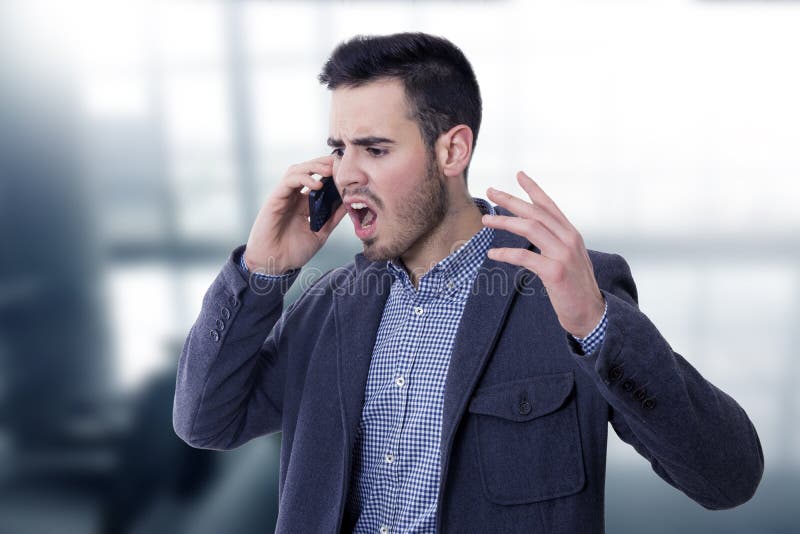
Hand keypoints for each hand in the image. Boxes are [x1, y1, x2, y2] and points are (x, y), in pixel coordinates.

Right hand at [244, 156, 346, 274]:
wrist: (275, 264)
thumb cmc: (293, 251)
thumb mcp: (321, 233)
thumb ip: (333, 218)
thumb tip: (350, 203)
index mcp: (304, 203)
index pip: (318, 179)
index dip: (331, 172)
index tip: (347, 170)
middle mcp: (294, 196)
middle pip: (308, 170)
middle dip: (324, 163)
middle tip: (340, 162)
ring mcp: (284, 196)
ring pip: (297, 170)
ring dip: (314, 166)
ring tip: (330, 170)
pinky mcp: (275, 198)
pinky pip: (288, 181)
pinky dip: (303, 178)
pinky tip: (317, 184)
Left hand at [482, 171, 604, 337]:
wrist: (592, 314)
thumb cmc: (575, 288)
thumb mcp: (569, 258)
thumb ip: (556, 242)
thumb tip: (536, 231)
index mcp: (571, 234)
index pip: (550, 205)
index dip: (534, 189)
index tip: (519, 175)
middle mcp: (569, 239)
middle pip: (536, 212)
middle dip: (511, 200)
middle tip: (491, 191)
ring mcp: (563, 255)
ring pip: (530, 229)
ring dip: (505, 222)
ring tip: (486, 220)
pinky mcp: (555, 272)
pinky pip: (525, 257)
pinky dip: (506, 253)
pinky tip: (492, 253)